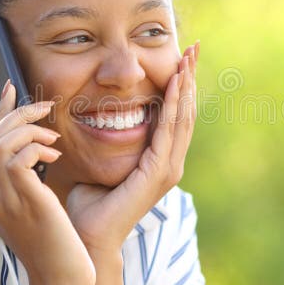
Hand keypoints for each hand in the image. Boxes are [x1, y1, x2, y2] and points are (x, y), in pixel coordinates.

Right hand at [0, 80, 95, 284]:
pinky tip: (55, 154)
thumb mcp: (35, 205)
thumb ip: (27, 180)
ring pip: (1, 142)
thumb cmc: (55, 242)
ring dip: (30, 128)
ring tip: (54, 136)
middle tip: (45, 105)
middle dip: (17, 113)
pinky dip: (37, 146)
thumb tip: (36, 149)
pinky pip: (18, 157)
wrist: (61, 279)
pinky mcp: (23, 200)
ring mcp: (1, 199)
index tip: (12, 89)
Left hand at [67, 41, 198, 255]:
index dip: (181, 87)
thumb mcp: (106, 163)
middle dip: (190, 78)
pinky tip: (175, 84)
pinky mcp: (159, 173)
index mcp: (161, 161)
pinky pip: (168, 131)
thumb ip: (114, 143)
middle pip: (185, 112)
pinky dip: (172, 105)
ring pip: (182, 118)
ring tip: (188, 59)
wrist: (89, 235)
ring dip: (185, 86)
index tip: (183, 59)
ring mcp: (168, 169)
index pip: (176, 116)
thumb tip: (102, 117)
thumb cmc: (91, 203)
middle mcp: (170, 164)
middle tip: (194, 49)